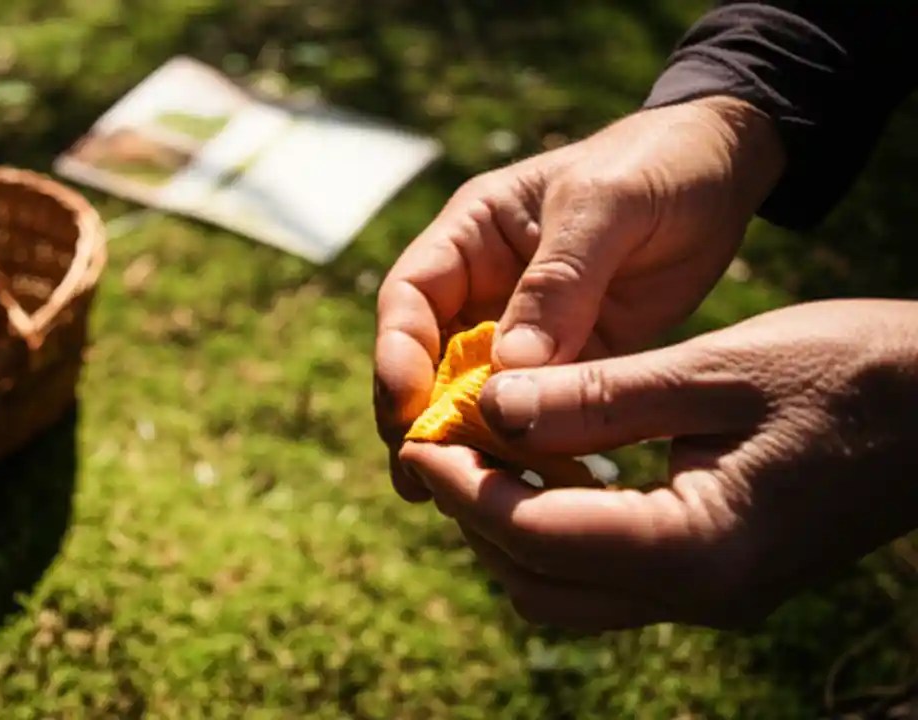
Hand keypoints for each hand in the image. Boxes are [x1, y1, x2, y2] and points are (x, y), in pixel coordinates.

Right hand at [375, 96, 784, 500]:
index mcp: (471, 237)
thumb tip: (508, 368)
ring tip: (461, 498)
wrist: (728, 168)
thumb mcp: (605, 205)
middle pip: (428, 362)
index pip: (409, 299)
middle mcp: (484, 287)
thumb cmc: (656, 162)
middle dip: (418, 419)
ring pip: (477, 396)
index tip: (407, 407)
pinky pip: (537, 411)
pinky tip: (532, 488)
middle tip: (418, 478)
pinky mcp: (572, 361)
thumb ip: (557, 281)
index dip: (397, 355)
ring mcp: (525, 330)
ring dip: (468, 444)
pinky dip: (528, 450)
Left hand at [402, 300, 917, 630]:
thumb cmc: (855, 373)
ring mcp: (712, 594)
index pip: (535, 534)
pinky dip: (561, 524)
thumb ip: (597, 394)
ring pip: (569, 587)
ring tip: (486, 446)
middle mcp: (700, 593)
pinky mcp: (720, 575)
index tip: (418, 438)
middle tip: (444, 443)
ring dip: (512, 525)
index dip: (464, 487)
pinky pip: (610, 570)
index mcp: (698, 548)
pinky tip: (552, 459)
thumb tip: (491, 405)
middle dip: (476, 516)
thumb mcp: (716, 368)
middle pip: (539, 581)